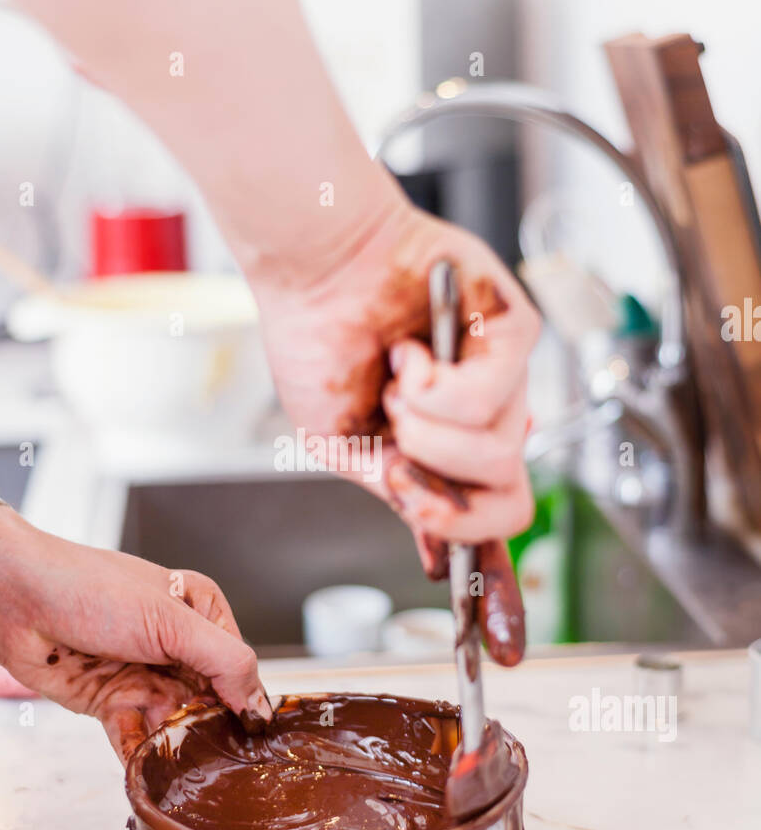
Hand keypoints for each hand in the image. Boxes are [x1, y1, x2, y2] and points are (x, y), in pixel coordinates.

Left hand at [0, 506, 270, 763]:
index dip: (244, 701)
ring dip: (177, 747)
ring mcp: (144, 674)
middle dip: (210, 730)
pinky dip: (142, 755)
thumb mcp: (171, 622)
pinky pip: (136, 737)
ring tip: (185, 770)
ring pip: (175, 724)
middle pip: (209, 700)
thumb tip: (262, 707)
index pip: (238, 666)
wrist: (13, 601)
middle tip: (219, 763)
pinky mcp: (111, 701)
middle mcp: (175, 644)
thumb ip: (225, 663)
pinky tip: (149, 770)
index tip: (252, 737)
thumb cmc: (90, 591)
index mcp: (199, 611)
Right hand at [250, 196, 539, 570]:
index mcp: (450, 448)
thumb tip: (437, 551)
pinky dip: (435, 390)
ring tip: (396, 382)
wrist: (314, 272)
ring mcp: (506, 378)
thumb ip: (397, 490)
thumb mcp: (344, 442)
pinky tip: (410, 355)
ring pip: (498, 453)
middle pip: (508, 499)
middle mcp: (486, 418)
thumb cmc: (320, 342)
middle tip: (397, 451)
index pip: (495, 513)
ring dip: (426, 430)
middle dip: (442, 495)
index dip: (478, 547)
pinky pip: (489, 401)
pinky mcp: (515, 333)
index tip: (443, 558)